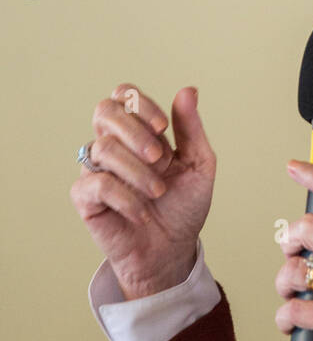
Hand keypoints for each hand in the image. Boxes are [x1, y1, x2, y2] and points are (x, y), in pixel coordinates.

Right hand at [70, 83, 216, 298]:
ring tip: (158, 193)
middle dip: (135, 131)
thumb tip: (188, 90)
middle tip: (160, 159)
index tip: (163, 127)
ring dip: (138, 172)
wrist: (173, 250)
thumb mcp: (198, 165)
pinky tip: (141, 215)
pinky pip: (97, 184)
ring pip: (104, 149)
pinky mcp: (85, 197)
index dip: (141, 104)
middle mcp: (113, 144)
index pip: (124, 95)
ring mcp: (96, 169)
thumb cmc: (184, 206)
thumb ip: (191, 129)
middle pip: (105, 111)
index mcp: (139, 131)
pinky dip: (126, 199)